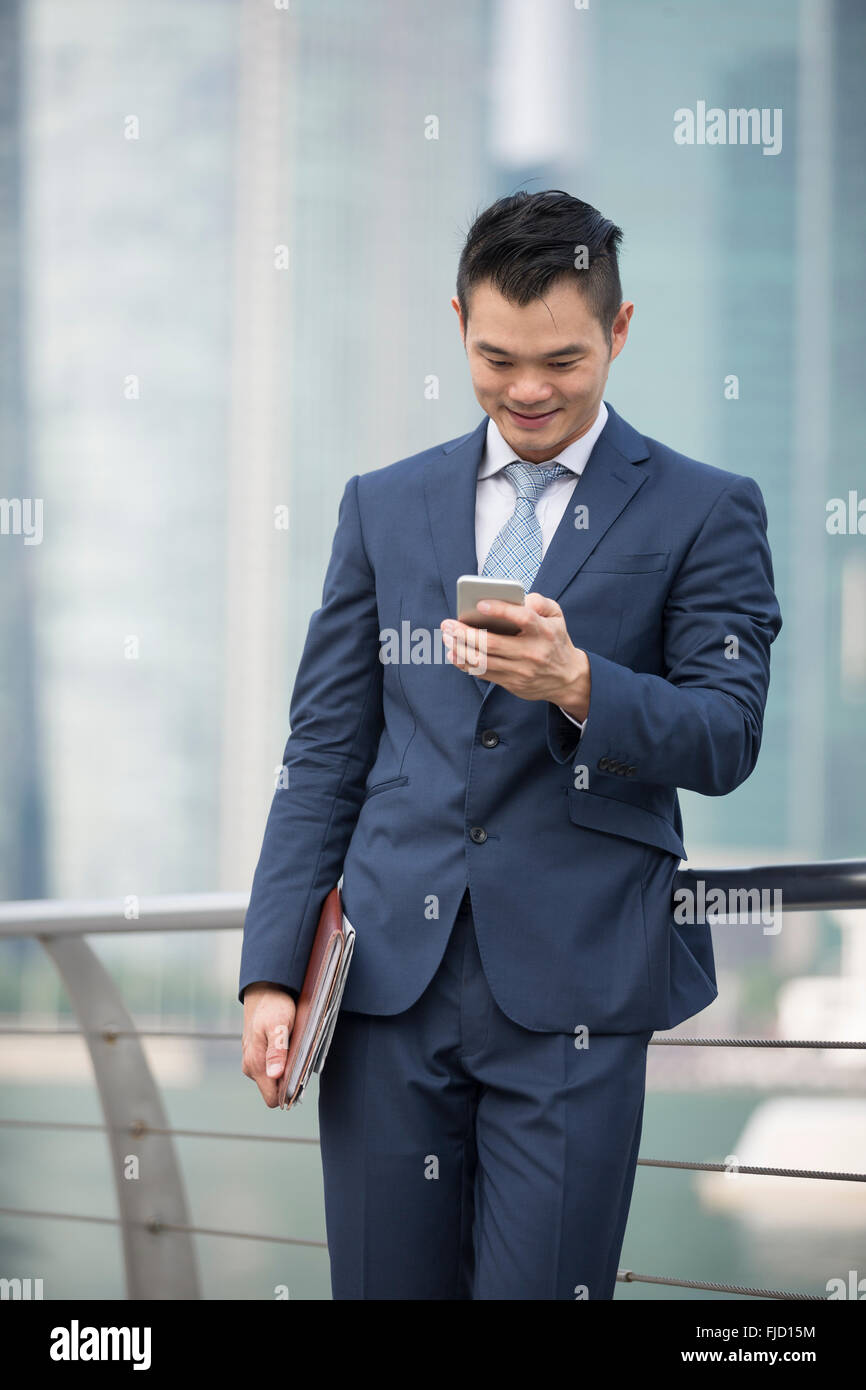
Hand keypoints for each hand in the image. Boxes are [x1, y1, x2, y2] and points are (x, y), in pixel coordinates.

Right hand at [241, 984, 295, 1107]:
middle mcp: (251, 1067)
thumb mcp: (279, 1026)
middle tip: (299, 1056)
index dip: (287, 1093)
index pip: (272, 1099)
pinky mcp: (257, 1054)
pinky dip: (282, 1061)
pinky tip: (288, 1044)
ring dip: (286, 1069)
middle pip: (274, 1090)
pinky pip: (272, 1068)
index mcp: (255, 1064)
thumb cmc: (274, 1005)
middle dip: (288, 1080)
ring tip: (294, 1047)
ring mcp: (252, 1061)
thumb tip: (275, 1076)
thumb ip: (276, 1051)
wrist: (264, 988)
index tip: (299, 1075)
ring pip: (274, 1079)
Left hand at [441, 592, 590, 719]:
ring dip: (460, 648)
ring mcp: (521, 670)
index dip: (501, 610)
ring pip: (483, 661)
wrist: (567, 679)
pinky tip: (453, 653)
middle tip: (447, 624)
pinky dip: (465, 664)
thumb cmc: (555, 639)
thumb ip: (540, 601)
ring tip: (446, 637)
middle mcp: (532, 652)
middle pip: (492, 643)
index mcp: (544, 631)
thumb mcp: (557, 616)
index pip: (522, 618)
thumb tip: (520, 598)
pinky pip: (484, 673)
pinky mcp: (513, 683)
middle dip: (465, 633)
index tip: (480, 604)